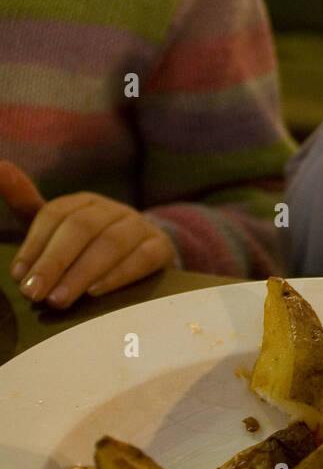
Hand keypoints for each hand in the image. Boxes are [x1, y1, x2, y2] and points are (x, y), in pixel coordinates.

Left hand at [0, 163, 174, 308]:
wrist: (146, 252)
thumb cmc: (91, 244)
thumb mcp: (59, 225)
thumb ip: (27, 202)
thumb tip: (1, 168)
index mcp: (83, 202)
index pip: (55, 215)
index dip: (35, 245)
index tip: (19, 276)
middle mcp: (112, 209)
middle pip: (82, 228)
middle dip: (55, 261)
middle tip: (34, 294)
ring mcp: (139, 226)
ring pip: (112, 243)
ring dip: (82, 272)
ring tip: (59, 300)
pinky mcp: (160, 247)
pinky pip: (143, 257)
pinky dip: (119, 275)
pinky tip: (95, 292)